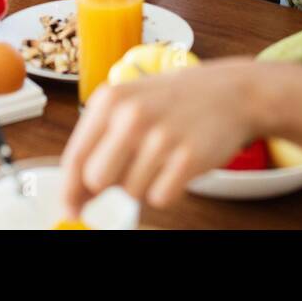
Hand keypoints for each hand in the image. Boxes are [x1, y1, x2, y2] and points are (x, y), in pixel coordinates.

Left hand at [61, 59, 260, 213]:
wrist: (231, 92)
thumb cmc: (174, 102)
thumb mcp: (130, 105)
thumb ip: (100, 144)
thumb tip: (75, 198)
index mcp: (110, 99)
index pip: (75, 157)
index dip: (70, 190)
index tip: (71, 208)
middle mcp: (132, 115)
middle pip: (97, 180)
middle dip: (110, 185)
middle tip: (131, 170)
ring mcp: (161, 136)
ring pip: (130, 192)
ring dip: (144, 185)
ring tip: (162, 158)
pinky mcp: (189, 158)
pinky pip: (160, 198)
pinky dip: (167, 190)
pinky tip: (177, 166)